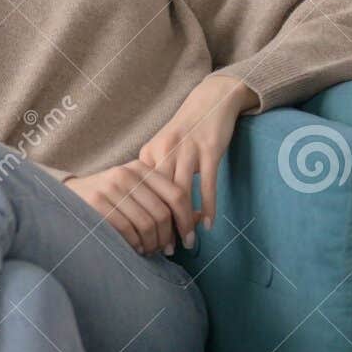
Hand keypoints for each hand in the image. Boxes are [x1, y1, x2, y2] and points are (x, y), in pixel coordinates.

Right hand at [62, 161, 196, 256]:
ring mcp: (109, 188)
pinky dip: (135, 245)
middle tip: (166, 250)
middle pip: (163, 213)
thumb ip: (163, 199)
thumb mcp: (136, 190)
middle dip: (168, 238)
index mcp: (140, 168)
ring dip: (152, 244)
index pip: (176, 194)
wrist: (66, 196)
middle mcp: (126, 174)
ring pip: (147, 224)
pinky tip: (135, 249)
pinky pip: (127, 231)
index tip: (189, 239)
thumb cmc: (110, 198)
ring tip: (149, 250)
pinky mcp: (95, 204)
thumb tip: (200, 217)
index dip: (187, 220)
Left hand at [137, 73, 258, 233]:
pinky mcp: (209, 150)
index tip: (146, 239)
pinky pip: (207, 183)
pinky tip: (208, 225)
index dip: (144, 218)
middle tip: (166, 250)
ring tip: (188, 242)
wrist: (210, 101)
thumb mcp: (163, 150)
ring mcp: (187, 150)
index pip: (141, 193)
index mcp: (148, 154)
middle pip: (158, 196)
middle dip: (161, 225)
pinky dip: (207, 206)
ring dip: (185, 221)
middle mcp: (163, 151)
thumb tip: (152, 209)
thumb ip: (156, 175)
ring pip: (181, 193)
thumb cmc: (186, 131)